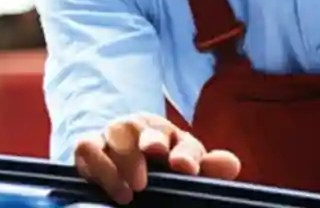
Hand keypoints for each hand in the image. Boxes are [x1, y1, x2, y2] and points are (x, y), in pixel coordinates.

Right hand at [73, 113, 240, 203]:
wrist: (120, 174)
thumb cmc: (158, 173)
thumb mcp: (184, 172)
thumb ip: (207, 170)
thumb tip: (232, 164)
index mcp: (171, 137)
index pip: (182, 141)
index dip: (184, 154)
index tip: (183, 169)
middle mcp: (142, 128)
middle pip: (145, 125)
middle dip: (149, 143)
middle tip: (148, 178)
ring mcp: (113, 134)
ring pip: (116, 131)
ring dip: (124, 161)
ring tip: (131, 193)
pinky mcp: (89, 145)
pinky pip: (87, 145)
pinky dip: (99, 166)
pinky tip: (114, 189)